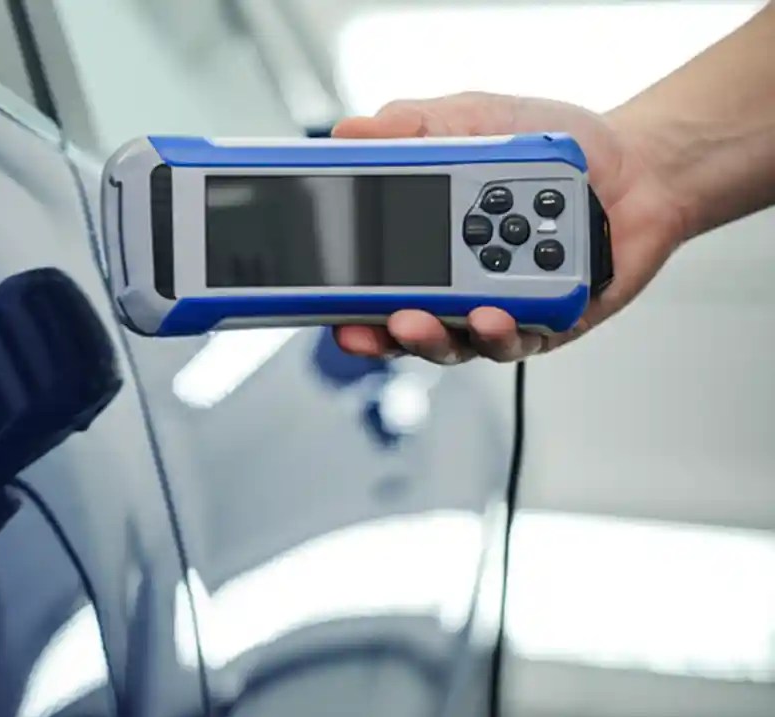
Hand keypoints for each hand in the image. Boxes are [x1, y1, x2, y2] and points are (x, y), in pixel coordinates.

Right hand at [332, 92, 688, 362]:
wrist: (638, 165)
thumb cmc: (555, 149)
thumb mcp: (475, 122)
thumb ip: (416, 126)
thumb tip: (353, 129)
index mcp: (429, 243)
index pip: (376, 284)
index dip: (349, 302)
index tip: (330, 305)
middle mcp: (458, 285)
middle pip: (408, 329)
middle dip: (387, 333)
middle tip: (376, 323)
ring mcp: (501, 310)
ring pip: (459, 344)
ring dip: (439, 336)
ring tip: (429, 318)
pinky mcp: (546, 326)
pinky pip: (518, 341)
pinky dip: (501, 330)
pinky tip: (495, 312)